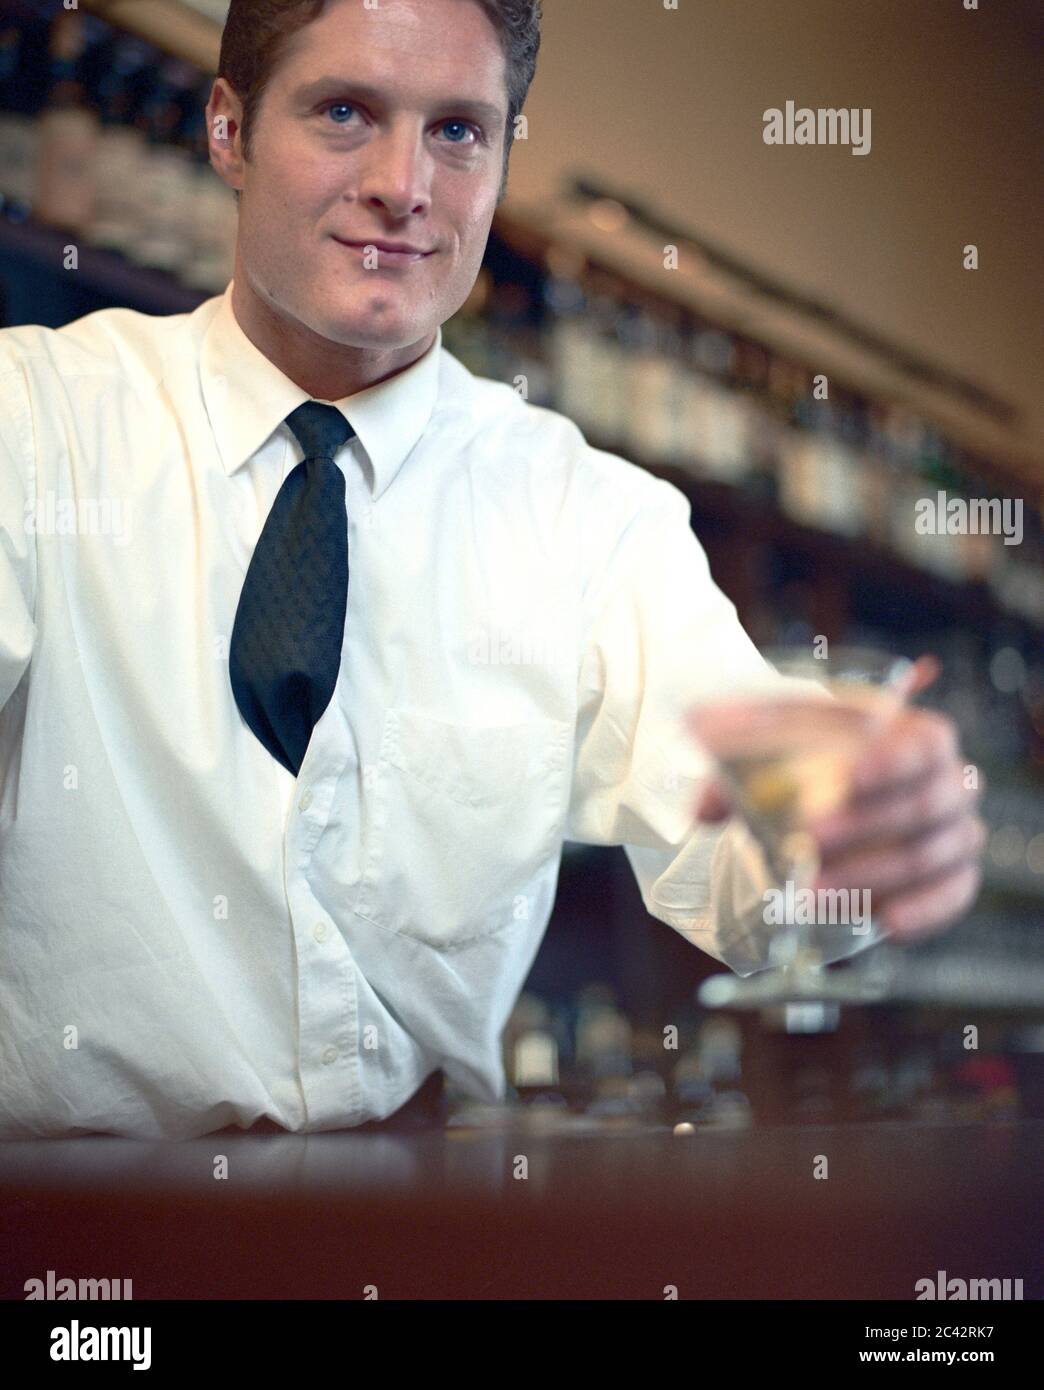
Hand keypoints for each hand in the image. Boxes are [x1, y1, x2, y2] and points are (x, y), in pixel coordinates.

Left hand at [694, 706, 986, 940]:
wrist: (821, 795)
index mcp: (911, 735)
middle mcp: (947, 781)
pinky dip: (922, 912)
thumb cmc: (800, 757)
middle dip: (865, 827)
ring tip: (810, 895)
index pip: (925, 744)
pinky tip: (884, 924)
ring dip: (871, 876)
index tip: (847, 778)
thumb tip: (702, 808)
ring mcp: (955, 832)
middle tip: (808, 843)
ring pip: (931, 855)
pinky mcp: (952, 878)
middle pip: (927, 803)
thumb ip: (735, 762)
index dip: (892, 762)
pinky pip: (952, 897)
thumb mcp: (767, 747)